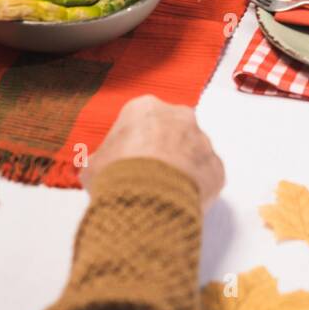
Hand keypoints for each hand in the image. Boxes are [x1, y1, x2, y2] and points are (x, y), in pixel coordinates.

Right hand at [83, 95, 224, 211]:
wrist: (148, 198)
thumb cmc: (117, 175)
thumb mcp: (92, 166)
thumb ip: (100, 161)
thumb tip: (97, 170)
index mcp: (145, 108)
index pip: (139, 121)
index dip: (131, 143)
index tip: (125, 161)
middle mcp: (179, 117)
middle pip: (170, 131)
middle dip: (161, 151)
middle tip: (146, 176)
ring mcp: (202, 141)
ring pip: (191, 152)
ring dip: (180, 168)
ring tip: (162, 192)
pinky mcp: (216, 167)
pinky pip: (205, 175)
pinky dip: (195, 186)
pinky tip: (179, 200)